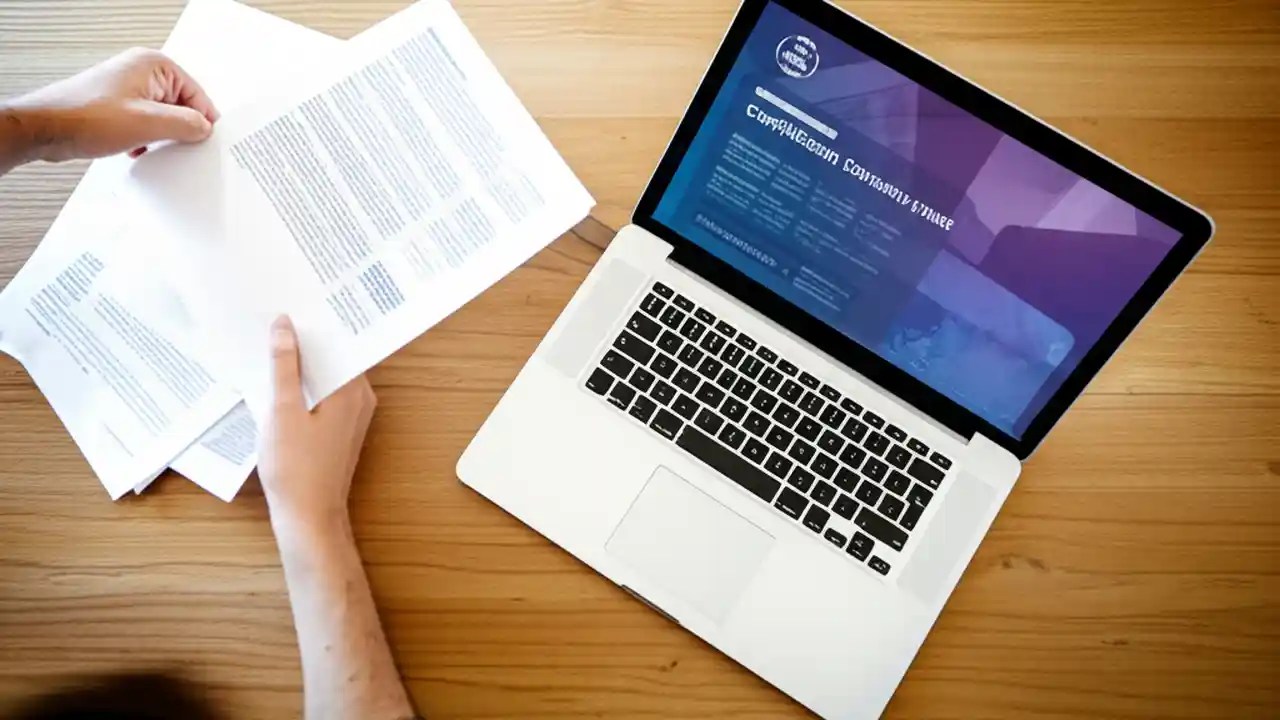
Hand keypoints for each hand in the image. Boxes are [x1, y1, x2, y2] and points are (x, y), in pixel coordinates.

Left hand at [6, 47, 218, 163]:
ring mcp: (129, 88)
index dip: (203, 120)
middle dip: (179, 129)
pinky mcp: (119, 106)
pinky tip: (135, 147)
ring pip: (163, 117)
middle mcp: (142, 72)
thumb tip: (205, 127)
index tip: (206, 141)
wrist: (45, 128)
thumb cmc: (84, 116)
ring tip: (147, 144)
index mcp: (153, 65)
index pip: (197, 94)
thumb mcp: (148, 123)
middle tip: (174, 145)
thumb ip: (186, 124)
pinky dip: (145, 139)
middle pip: (181, 105)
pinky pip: (146, 124)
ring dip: (160, 136)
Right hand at [258, 315, 376, 536]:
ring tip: (271, 341)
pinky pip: (322, 397)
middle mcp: (360, 400)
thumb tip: (284, 325)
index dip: (316, 323)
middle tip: (276, 316)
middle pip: (333, 359)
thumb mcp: (282, 410)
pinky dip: (303, 387)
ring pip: (326, 378)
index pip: (340, 343)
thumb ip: (284, 366)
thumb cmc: (295, 468)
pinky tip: (277, 381)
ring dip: (302, 365)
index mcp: (353, 391)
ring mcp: (351, 416)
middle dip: (306, 341)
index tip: (294, 302)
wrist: (308, 517)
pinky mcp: (338, 430)